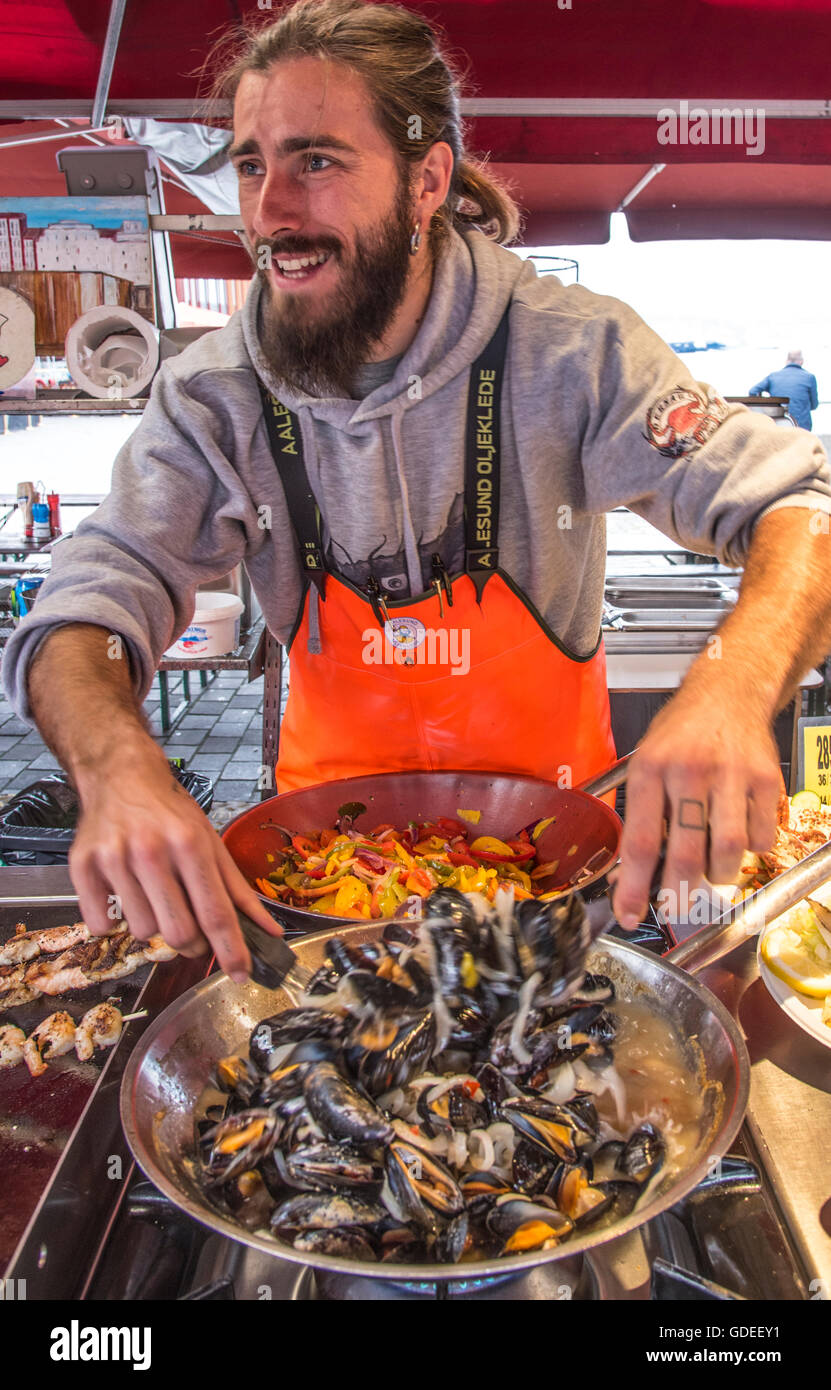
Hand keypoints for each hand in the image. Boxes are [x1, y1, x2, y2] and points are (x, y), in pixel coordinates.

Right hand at [69, 742, 280, 979]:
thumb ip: (238, 890)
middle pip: (179, 931)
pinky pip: (101, 926)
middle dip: (190, 943)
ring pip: (142, 931)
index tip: (241, 974)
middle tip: (189, 930)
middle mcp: (152, 851)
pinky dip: (113, 921)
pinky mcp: (83, 866)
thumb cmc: (170, 813)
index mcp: (190, 844)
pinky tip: (123, 894)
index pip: (216, 913)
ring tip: (152, 895)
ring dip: (152, 926)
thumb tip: (270, 931)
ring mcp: (115, 858)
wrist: (120, 776)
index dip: (231, 950)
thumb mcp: (211, 842)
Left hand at [611, 684, 780, 928]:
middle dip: (679, 894)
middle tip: (674, 907)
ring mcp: (732, 775)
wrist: (728, 692)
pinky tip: (737, 836)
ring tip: (708, 866)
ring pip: (728, 853)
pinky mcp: (766, 780)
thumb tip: (627, 876)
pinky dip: (749, 851)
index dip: (634, 886)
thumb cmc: (680, 733)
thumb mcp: (645, 763)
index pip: (640, 842)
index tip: (629, 915)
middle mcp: (691, 771)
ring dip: (717, 874)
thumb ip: (639, 816)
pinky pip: (761, 838)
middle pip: (688, 855)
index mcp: (651, 769)